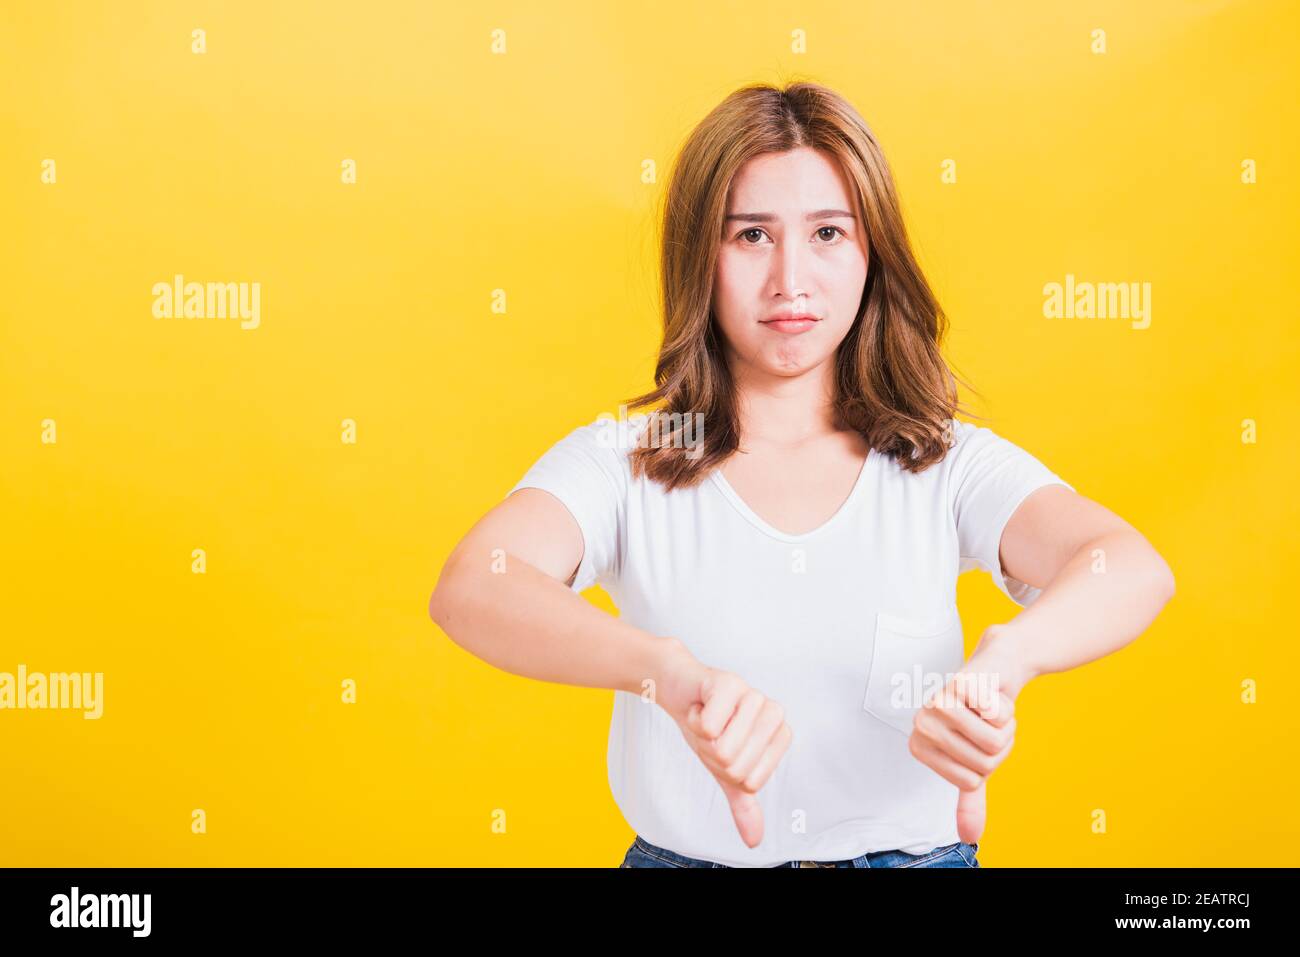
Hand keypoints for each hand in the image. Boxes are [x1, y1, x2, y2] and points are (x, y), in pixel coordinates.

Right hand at [652, 639, 793, 847]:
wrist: (680, 692)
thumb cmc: (708, 729)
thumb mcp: (725, 772)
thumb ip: (744, 805)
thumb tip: (754, 842)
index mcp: (780, 735)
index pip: (751, 780)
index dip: (728, 770)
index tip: (724, 748)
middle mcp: (773, 713)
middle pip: (736, 766)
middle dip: (712, 753)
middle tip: (712, 731)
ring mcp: (753, 695)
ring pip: (723, 748)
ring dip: (702, 737)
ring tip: (706, 717)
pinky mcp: (729, 683)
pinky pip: (710, 724)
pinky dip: (694, 720)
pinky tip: (699, 705)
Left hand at [907, 625, 1028, 843]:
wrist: (997, 672)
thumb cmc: (982, 720)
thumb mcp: (976, 763)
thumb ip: (969, 800)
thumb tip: (969, 838)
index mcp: (920, 745)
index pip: (970, 779)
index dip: (986, 764)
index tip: (977, 742)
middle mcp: (922, 723)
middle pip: (984, 762)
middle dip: (999, 744)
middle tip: (988, 723)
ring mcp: (937, 701)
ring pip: (992, 740)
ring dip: (1005, 726)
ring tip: (990, 710)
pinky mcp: (959, 682)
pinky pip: (996, 713)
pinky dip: (1005, 706)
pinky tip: (991, 693)